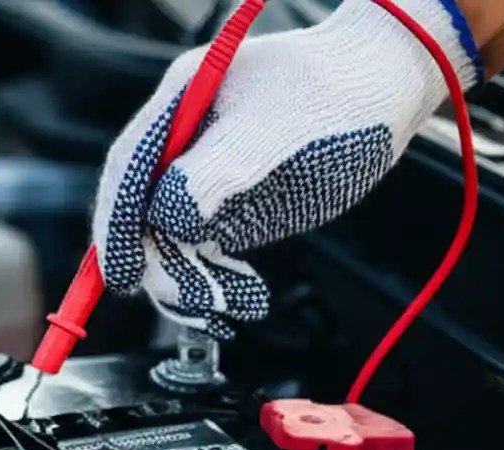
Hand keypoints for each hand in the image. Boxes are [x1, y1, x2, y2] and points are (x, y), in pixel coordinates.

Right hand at [91, 0, 481, 338]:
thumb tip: (167, 219)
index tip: (122, 273)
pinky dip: (215, 283)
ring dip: (190, 283)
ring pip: (168, 243)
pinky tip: (244, 298)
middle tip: (195, 299)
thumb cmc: (337, 94)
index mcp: (179, 106)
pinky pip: (201, 254)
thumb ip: (214, 173)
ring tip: (230, 305)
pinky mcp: (227, 207)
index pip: (127, 170)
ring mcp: (203, 177)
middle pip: (139, 213)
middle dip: (159, 263)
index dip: (117, 225)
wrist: (386, 89)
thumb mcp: (271, 132)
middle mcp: (180, 145)